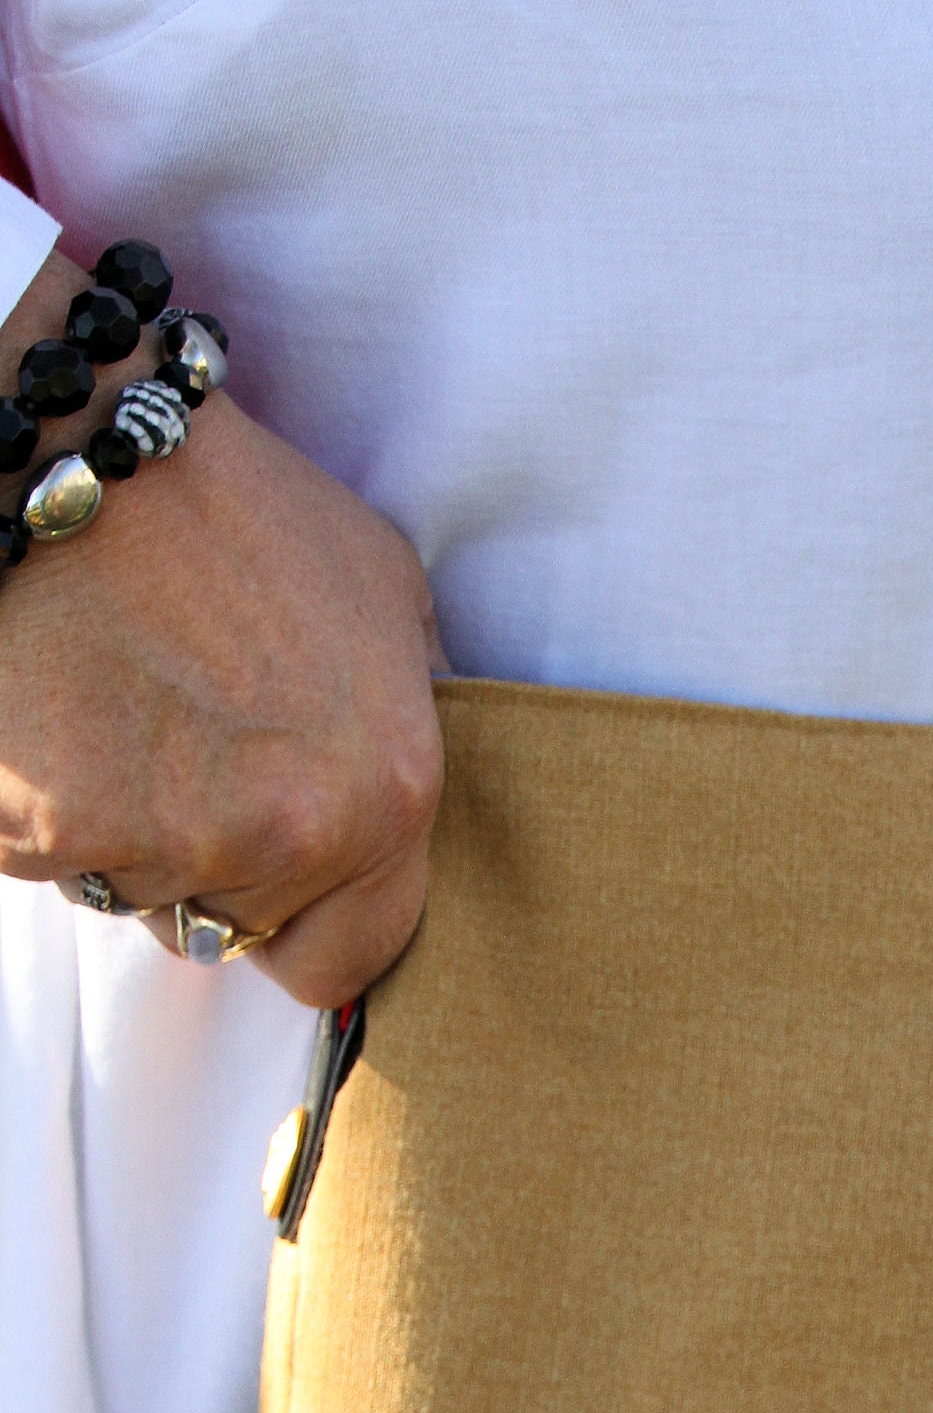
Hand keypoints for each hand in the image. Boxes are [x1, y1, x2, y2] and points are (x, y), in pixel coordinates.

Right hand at [0, 250, 444, 1008]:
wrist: (78, 456)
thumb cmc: (232, 506)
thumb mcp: (384, 591)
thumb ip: (408, 711)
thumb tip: (408, 790)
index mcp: (389, 797)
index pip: (352, 957)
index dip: (307, 927)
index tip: (277, 888)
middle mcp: (293, 838)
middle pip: (236, 931)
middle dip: (212, 874)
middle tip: (181, 758)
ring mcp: (171, 843)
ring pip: (138, 897)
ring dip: (125, 835)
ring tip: (118, 709)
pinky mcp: (57, 832)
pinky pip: (53, 862)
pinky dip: (45, 813)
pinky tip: (59, 713)